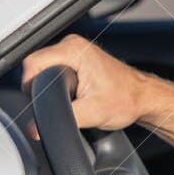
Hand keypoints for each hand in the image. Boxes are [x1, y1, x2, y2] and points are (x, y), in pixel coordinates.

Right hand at [21, 34, 149, 133]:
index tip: (40, 101)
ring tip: (69, 98)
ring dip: (48, 85)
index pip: (32, 63)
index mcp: (74, 50)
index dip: (30, 85)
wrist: (143, 97)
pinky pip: (52, 68)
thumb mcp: (92, 113)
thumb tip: (36, 129)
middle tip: (61, 102)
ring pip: (43, 67)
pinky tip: (71, 94)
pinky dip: (56, 83)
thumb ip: (62, 118)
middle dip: (40, 87)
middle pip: (36, 65)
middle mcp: (72, 45)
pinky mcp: (75, 57)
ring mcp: (74, 49)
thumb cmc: (126, 100)